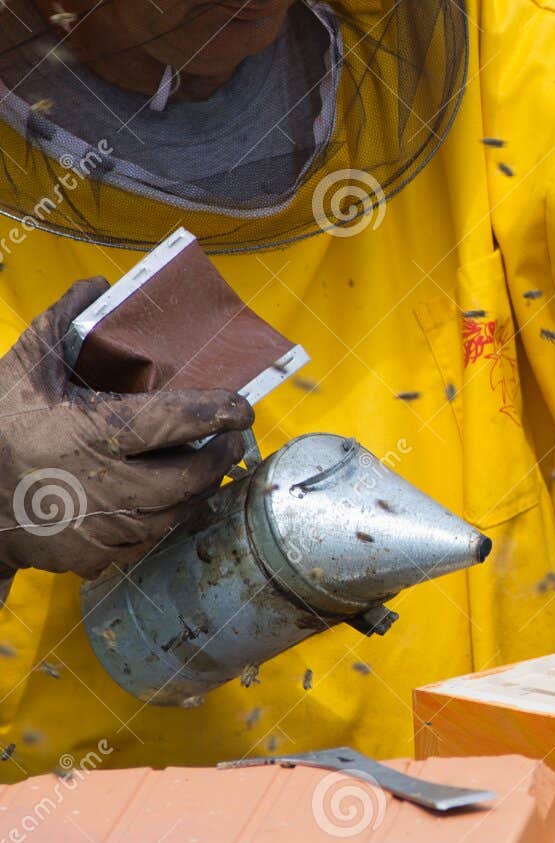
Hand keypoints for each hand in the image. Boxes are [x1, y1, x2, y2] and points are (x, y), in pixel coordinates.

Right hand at [0, 278, 254, 579]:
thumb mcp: (23, 370)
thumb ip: (62, 325)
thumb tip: (97, 286)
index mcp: (95, 434)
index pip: (177, 421)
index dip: (218, 412)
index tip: (243, 406)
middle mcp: (107, 486)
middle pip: (192, 474)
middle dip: (221, 454)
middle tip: (230, 437)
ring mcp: (104, 528)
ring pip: (179, 511)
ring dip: (200, 487)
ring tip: (207, 464)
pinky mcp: (97, 555)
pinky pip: (151, 539)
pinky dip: (167, 517)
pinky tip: (169, 497)